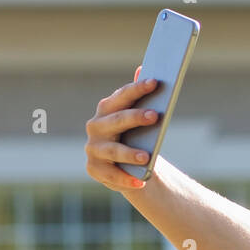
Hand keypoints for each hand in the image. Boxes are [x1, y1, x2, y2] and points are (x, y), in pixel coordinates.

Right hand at [85, 64, 160, 192]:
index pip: (122, 96)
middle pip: (117, 121)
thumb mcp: (137, 117)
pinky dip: (125, 179)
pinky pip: (111, 175)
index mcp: (107, 109)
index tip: (155, 83)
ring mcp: (93, 148)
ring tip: (147, 157)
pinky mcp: (94, 169)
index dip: (138, 89)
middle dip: (136, 118)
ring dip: (130, 153)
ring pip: (113, 150)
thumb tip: (143, 68)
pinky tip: (140, 181)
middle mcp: (96, 126)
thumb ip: (139, 96)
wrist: (126, 166)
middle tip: (155, 116)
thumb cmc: (134, 137)